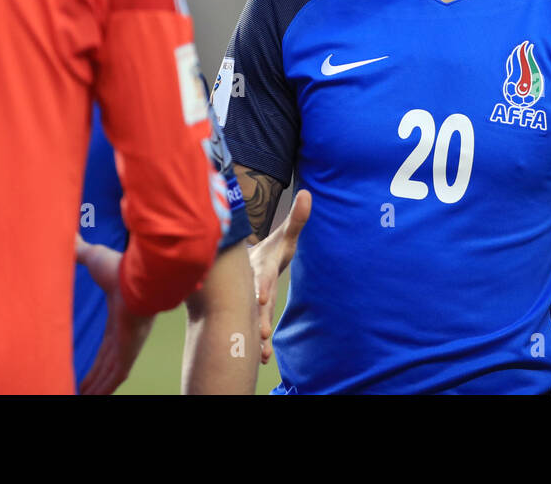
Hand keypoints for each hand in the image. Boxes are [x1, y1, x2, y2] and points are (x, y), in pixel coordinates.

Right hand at [75, 234, 155, 394]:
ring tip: (80, 398)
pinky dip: (103, 388)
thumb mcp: (95, 259)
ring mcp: (129, 343)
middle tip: (81, 390)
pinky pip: (115, 376)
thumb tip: (68, 237)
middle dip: (95, 377)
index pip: (108, 343)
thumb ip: (80, 252)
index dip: (98, 358)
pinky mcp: (129, 350)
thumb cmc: (122, 266)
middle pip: (108, 362)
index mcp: (120, 315)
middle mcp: (126, 332)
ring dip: (97, 387)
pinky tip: (89, 397)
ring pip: (111, 373)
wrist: (143, 273)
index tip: (87, 367)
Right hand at [249, 190, 310, 364]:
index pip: (262, 276)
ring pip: (256, 319)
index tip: (260, 296)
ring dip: (259, 334)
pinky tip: (264, 357)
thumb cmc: (271, 248)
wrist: (243, 262)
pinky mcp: (258, 313)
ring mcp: (254, 301)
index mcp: (261, 267)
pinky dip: (259, 342)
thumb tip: (307, 193)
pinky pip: (257, 327)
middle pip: (255, 303)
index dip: (261, 285)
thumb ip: (297, 218)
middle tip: (262, 333)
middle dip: (258, 317)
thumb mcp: (285, 234)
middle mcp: (254, 286)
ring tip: (263, 352)